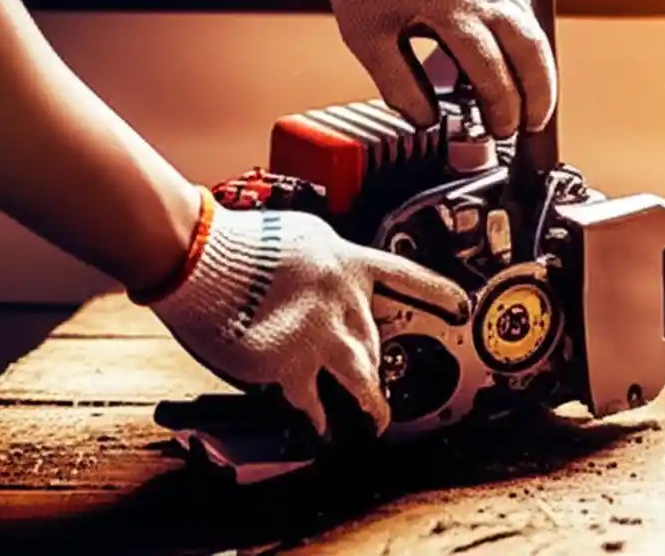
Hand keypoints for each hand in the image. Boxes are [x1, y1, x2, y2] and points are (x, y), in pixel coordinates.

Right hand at [139, 188, 469, 439]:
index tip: (462, 305)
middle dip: (379, 363)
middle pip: (377, 340)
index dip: (438, 292)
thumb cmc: (241, 241)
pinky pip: (313, 400)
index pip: (407, 276)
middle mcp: (343, 300)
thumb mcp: (303, 237)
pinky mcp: (290, 364)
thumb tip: (332, 276)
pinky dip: (318, 417)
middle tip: (381, 382)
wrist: (202, 257)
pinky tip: (320, 427)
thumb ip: (326, 261)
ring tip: (376, 420)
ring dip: (372, 403)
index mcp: (347, 263)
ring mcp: (321, 335)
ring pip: (363, 377)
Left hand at [289, 0, 555, 138]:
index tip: (499, 132)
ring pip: (535, 34)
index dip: (501, 108)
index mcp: (450, 5)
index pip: (491, 70)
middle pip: (531, 51)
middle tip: (530, 128)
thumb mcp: (367, 40)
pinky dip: (528, 49)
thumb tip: (428, 121)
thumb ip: (399, 86)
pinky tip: (517, 72)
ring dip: (538, 74)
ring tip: (530, 108)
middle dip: (538, 97)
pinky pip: (525, 17)